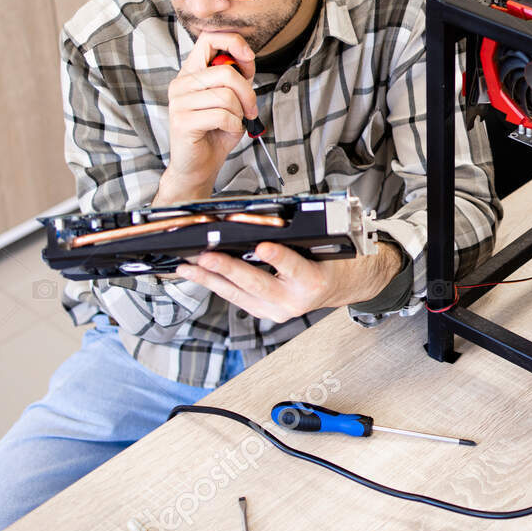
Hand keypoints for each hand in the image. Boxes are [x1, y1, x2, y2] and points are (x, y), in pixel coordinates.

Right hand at [156, 31, 258, 203]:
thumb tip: (246, 59)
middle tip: (250, 109)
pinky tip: (227, 131)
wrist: (197, 166)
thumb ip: (235, 79)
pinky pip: (222, 115)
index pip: (208, 39)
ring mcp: (179, 102)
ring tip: (235, 122)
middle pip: (225, 71)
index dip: (233, 43)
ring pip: (226, 95)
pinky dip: (234, 125)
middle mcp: (181, 84)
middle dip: (247, 92)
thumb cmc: (215, 133)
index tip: (249, 59)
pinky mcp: (182, 121)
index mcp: (191, 73)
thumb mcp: (230, 101)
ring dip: (240, 112)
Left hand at [175, 241, 403, 321]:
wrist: (342, 285)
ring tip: (189, 267)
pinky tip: (199, 275)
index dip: (278, 257)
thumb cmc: (332, 261)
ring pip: (239, 294)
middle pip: (257, 284)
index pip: (294, 267)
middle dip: (228, 269)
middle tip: (207, 258)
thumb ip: (298, 235)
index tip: (263, 246)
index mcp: (313, 281)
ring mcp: (278, 310)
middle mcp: (295, 301)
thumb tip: (267, 217)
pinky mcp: (265, 313)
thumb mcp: (324, 244)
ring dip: (211, 280)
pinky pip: (237, 298)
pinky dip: (216, 285)